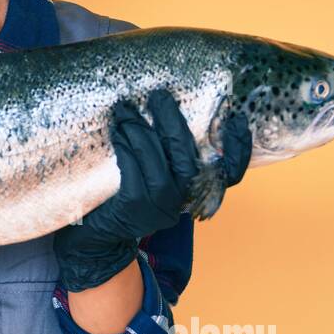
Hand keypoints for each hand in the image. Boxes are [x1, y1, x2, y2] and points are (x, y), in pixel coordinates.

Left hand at [54, 88, 242, 291]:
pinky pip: (134, 174)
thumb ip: (166, 152)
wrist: (96, 236)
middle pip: (189, 161)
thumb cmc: (124, 195)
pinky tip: (118, 133)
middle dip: (174, 124)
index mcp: (194, 192)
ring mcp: (159, 210)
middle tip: (159, 97)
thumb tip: (167, 106)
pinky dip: (127, 149)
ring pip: (160, 166)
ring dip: (143, 133)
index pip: (229, 175)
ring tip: (126, 110)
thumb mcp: (152, 174)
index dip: (238, 150)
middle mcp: (182, 203)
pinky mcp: (134, 211)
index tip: (237, 119)